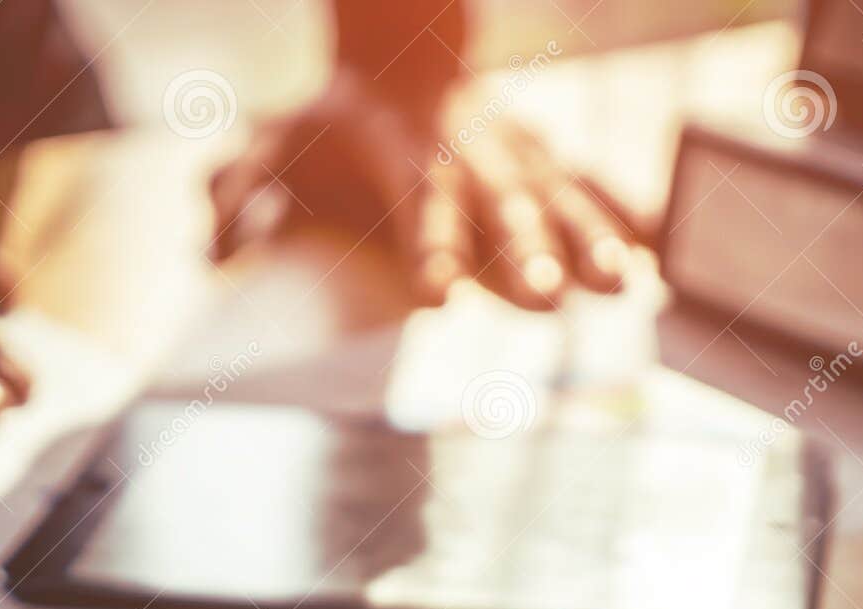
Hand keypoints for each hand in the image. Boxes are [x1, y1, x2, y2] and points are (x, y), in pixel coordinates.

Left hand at [208, 70, 631, 310]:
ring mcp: (513, 155)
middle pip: (499, 207)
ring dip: (587, 242)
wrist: (402, 53)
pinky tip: (657, 256)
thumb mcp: (278, 139)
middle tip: (543, 301)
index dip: (427, 249)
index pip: (417, 206)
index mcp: (404, 157)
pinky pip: (589, 185)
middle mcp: (468, 157)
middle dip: (522, 254)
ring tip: (619, 289)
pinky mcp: (543, 156)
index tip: (436, 297)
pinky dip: (622, 216)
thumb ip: (243, 186)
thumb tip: (205, 247)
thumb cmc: (332, 121)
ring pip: (556, 197)